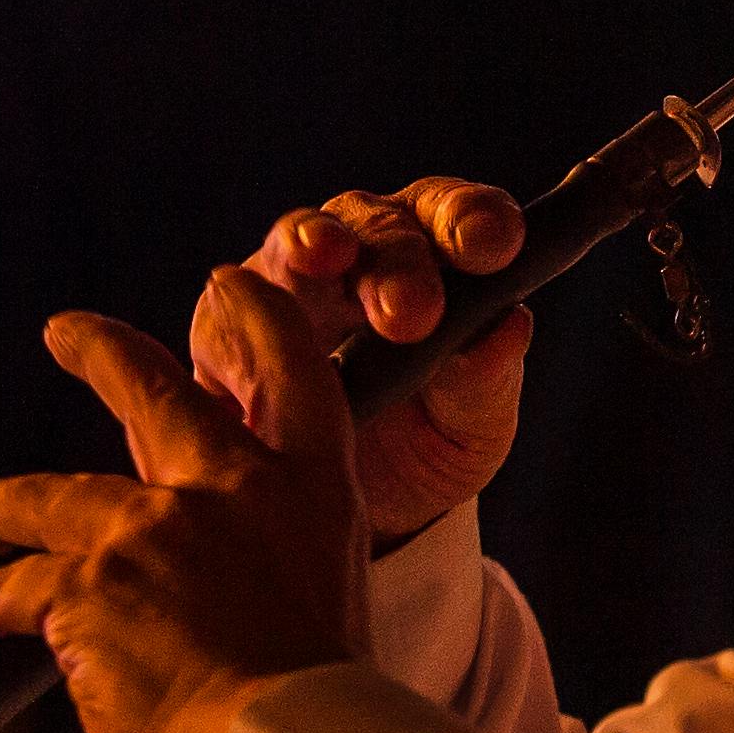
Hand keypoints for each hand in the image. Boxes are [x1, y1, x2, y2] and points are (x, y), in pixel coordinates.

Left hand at [0, 256, 373, 732]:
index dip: (254, 316)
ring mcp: (148, 529)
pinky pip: (9, 592)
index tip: (222, 286)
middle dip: (100, 351)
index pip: (293, 373)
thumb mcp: (332, 602)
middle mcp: (227, 488)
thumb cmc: (322, 707)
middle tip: (64, 332)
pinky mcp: (83, 587)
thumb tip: (208, 589)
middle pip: (151, 390)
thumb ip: (270, 564)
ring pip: (49, 497)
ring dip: (0, 508)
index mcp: (312, 488)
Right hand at [248, 179, 529, 542]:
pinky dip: (239, 320)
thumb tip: (509, 327)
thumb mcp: (471, 431)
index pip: (455, 216)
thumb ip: (486, 381)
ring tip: (322, 256)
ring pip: (296, 240)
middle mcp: (363, 251)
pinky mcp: (225, 326)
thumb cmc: (426, 447)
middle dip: (397, 260)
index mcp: (438, 258)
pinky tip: (257, 339)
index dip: (473, 219)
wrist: (352, 515)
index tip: (496, 243)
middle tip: (413, 311)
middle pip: (378, 224)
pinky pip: (224, 311)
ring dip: (311, 245)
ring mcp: (289, 280)